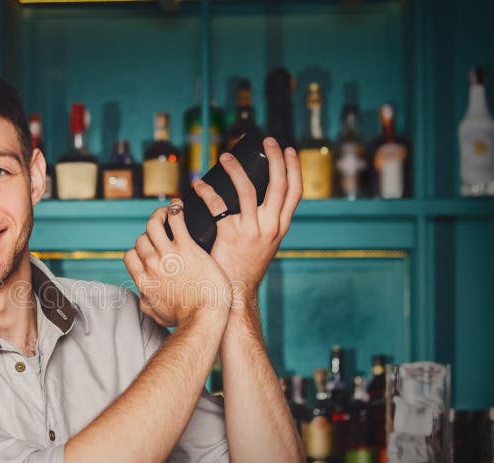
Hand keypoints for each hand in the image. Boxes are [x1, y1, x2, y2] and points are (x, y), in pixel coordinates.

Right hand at [124, 204, 230, 326]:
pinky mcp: (187, 248)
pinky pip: (176, 220)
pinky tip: (180, 207)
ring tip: (168, 210)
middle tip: (163, 230)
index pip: (130, 255)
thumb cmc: (186, 319)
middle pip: (142, 239)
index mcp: (144, 281)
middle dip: (151, 234)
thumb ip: (146, 301)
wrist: (205, 317)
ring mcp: (169, 255)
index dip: (138, 250)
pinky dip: (175, 209)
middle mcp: (152, 265)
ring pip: (153, 224)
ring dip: (159, 213)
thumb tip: (142, 294)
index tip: (149, 249)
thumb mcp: (157, 314)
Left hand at [192, 137, 302, 305]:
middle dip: (274, 158)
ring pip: (247, 189)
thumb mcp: (263, 245)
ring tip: (225, 156)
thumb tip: (248, 199)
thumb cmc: (244, 267)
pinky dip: (206, 191)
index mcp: (280, 227)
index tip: (288, 150)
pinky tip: (198, 185)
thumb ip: (261, 224)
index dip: (293, 168)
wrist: (235, 293)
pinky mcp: (230, 234)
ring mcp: (251, 230)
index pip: (295, 192)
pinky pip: (217, 205)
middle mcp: (270, 226)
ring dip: (235, 168)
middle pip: (279, 184)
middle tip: (266, 140)